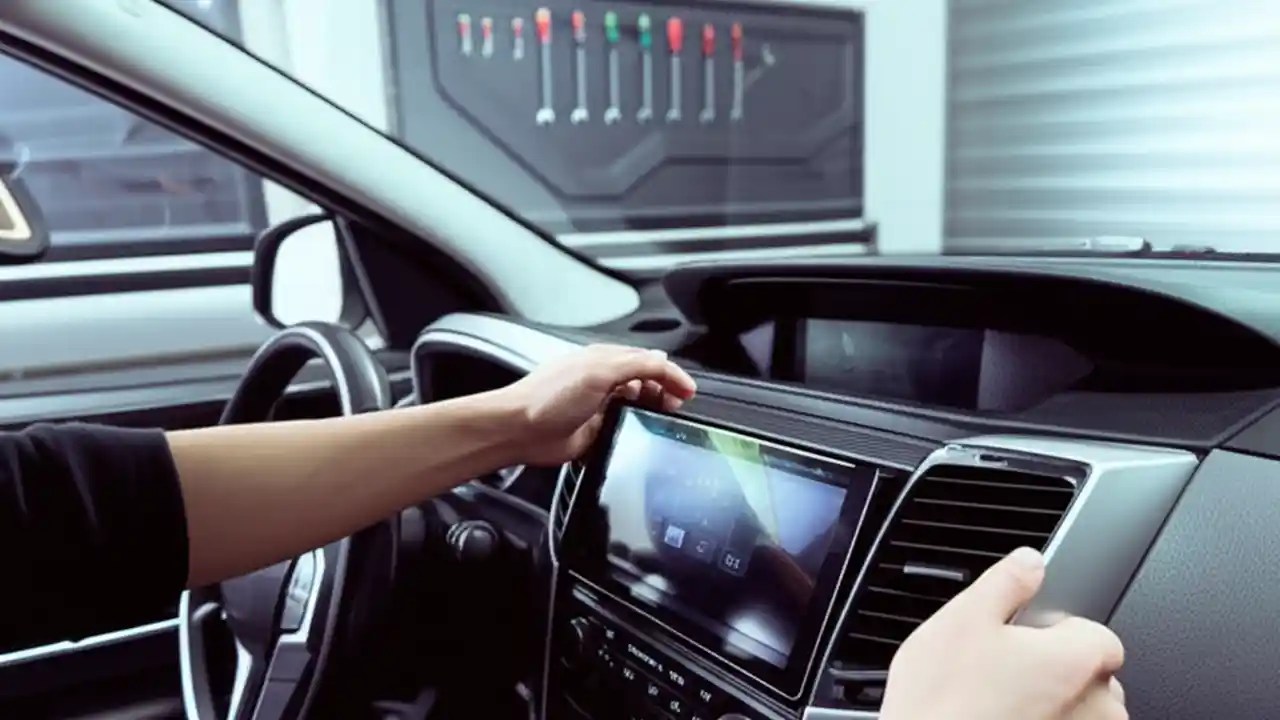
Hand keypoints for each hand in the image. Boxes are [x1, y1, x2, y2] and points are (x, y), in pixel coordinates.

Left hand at [500, 344, 696, 465]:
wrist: (519, 430)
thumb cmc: (547, 397)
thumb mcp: (598, 372)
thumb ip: (634, 365)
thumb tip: (663, 361)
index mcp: (603, 361)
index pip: (647, 362)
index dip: (670, 375)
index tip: (687, 391)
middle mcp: (602, 382)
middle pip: (646, 385)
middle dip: (665, 393)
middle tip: (676, 406)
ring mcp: (599, 408)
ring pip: (637, 408)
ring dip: (652, 413)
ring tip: (661, 419)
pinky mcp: (594, 432)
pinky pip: (623, 431)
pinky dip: (635, 432)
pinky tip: (640, 435)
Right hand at [880, 547, 1126, 719]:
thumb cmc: (942, 702)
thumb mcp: (963, 619)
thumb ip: (1007, 582)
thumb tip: (1031, 562)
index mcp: (1078, 661)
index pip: (1100, 636)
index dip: (1061, 633)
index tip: (1027, 637)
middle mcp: (1097, 710)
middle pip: (1090, 679)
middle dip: (1053, 672)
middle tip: (1000, 672)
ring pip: (1077, 716)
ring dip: (1048, 707)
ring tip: (994, 705)